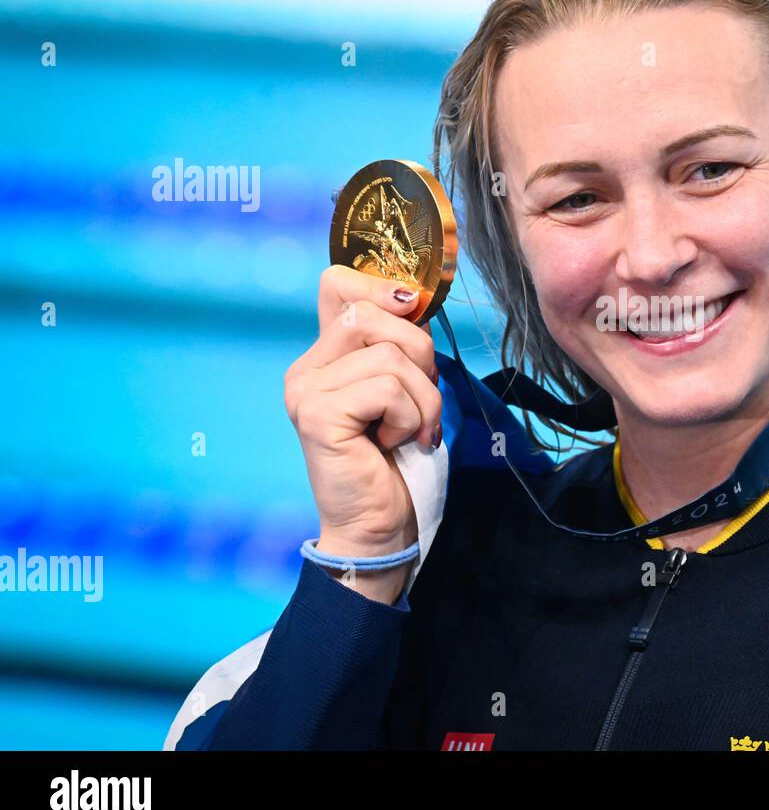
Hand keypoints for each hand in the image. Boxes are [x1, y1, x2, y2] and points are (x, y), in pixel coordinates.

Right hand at [284, 265, 440, 560]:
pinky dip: (409, 417)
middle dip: (419, 356)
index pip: (339, 283)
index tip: (411, 316)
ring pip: (388, 354)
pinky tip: (395, 444)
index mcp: (324, 357)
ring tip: (411, 431)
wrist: (378, 526)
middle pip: (373, 313)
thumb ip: (399, 345)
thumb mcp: (405, 390)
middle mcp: (305, 369)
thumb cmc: (397, 462)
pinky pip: (385, 388)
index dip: (382, 288)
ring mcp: (305, 391)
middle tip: (420, 403)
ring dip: (422, 398)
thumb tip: (412, 296)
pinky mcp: (316, 415)